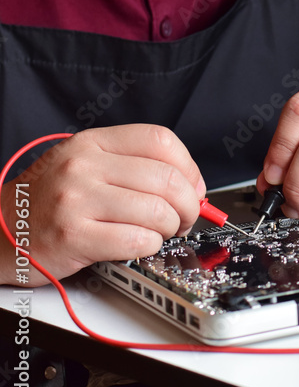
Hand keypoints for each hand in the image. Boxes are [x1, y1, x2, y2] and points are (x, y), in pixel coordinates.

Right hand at [0, 125, 204, 285]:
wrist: (0, 230)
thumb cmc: (50, 200)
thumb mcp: (86, 165)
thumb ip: (133, 165)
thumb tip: (191, 184)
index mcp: (92, 143)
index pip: (160, 140)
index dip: (189, 167)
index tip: (192, 186)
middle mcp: (83, 166)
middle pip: (167, 179)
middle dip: (188, 205)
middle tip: (184, 217)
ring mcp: (77, 200)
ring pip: (158, 212)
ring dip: (170, 228)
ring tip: (159, 232)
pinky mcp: (74, 236)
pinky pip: (138, 240)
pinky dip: (149, 246)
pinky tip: (138, 244)